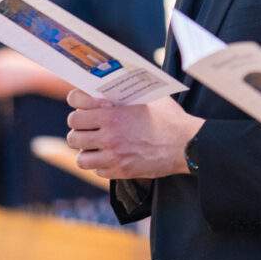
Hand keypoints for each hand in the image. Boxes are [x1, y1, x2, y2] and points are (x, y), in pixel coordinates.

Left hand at [66, 91, 202, 180]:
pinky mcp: (121, 171)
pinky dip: (100, 165)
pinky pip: (97, 170)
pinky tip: (110, 158)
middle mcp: (109, 135)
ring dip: (86, 152)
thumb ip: (126, 94)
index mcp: (113, 114)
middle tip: (87, 129)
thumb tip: (111, 87)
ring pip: (81, 158)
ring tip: (94, 147)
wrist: (186, 145)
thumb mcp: (148, 98)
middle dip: (78, 131)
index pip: (76, 108)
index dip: (76, 105)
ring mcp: (114, 155)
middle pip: (74, 135)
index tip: (80, 106)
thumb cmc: (169, 119)